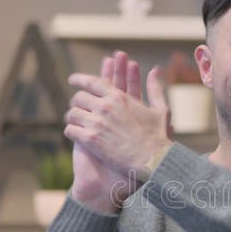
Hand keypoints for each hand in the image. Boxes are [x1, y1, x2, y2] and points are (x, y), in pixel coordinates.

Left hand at [66, 52, 171, 208]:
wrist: (152, 161)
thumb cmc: (157, 137)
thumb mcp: (160, 109)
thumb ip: (154, 88)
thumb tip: (155, 70)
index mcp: (119, 97)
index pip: (92, 82)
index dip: (79, 79)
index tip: (72, 80)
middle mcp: (105, 107)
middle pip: (79, 98)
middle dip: (76, 102)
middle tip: (76, 108)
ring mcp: (97, 123)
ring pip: (72, 114)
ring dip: (72, 118)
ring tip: (74, 123)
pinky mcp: (90, 139)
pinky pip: (70, 130)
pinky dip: (71, 131)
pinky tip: (75, 135)